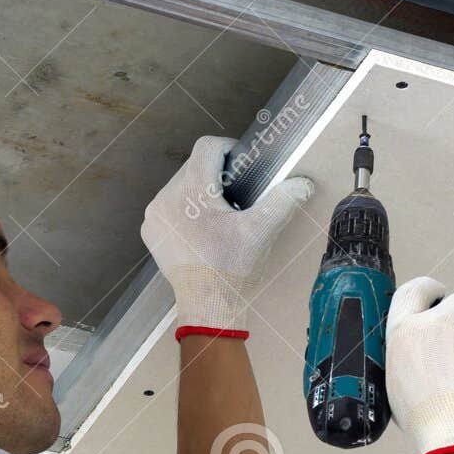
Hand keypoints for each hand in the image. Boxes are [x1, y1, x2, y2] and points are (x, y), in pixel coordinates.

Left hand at [142, 135, 313, 334]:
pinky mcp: (151, 231)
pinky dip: (184, 211)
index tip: (241, 167)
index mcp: (191, 190)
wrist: (208, 306)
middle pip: (193, 166)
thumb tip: (303, 183)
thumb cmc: (232, 268)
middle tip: (236, 199)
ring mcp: (155, 216)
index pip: (207, 147)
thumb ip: (283, 200)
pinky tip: (201, 231)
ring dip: (199, 193)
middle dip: (215, 176)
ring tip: (219, 217)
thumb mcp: (261, 231)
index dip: (228, 149)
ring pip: (180, 186)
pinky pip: (168, 207)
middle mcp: (166, 197)